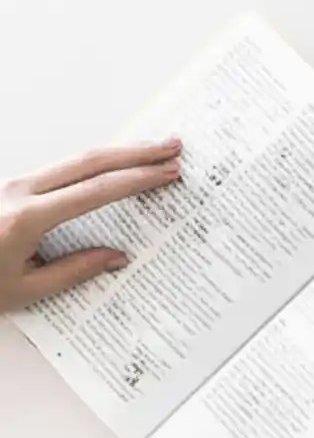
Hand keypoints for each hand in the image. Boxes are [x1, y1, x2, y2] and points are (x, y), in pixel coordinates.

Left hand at [0, 140, 181, 311]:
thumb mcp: (22, 290)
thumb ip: (74, 271)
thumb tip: (115, 256)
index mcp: (25, 218)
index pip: (95, 191)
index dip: (137, 181)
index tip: (167, 173)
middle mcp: (18, 191)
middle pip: (88, 161)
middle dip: (135, 154)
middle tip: (172, 147)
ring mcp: (12, 184)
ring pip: (74, 159)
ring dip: (117, 153)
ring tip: (152, 151)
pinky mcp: (10, 186)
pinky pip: (60, 168)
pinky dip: (94, 163)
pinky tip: (114, 164)